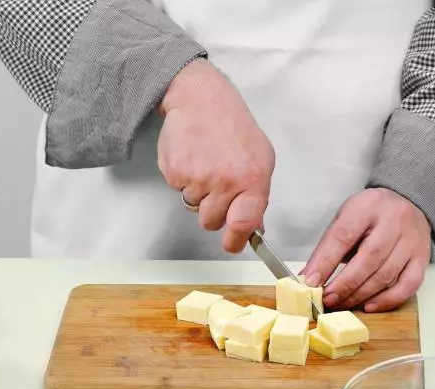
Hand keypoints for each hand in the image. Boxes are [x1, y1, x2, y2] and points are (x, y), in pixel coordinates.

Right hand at [157, 59, 274, 252]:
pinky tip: (192, 157)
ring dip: (197, 192)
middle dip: (212, 210)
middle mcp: (226, 181)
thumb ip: (257, 194)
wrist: (200, 98)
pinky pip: (177, 189)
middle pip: (212, 221)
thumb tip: (256, 227)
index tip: (231, 244)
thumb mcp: (260, 158)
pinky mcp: (175, 171)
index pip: (244, 224)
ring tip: (205, 163)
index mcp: (252, 179)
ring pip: (193, 206)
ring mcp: (198, 177)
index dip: (236, 240)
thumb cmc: (232, 126)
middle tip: (216, 184)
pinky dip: (183, 178)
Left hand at [299, 188, 430, 311]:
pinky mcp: (422, 258)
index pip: (344, 236)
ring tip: (341, 303)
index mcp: (368, 205)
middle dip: (344, 284)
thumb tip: (310, 278)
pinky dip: (387, 300)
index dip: (326, 262)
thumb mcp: (347, 217)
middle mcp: (394, 221)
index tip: (310, 281)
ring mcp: (411, 240)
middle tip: (326, 299)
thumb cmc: (371, 214)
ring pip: (386, 275)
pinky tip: (369, 305)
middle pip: (368, 258)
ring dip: (360, 294)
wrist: (407, 202)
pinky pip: (408, 285)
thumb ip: (330, 246)